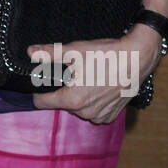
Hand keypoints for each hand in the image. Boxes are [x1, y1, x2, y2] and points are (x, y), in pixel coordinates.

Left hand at [27, 25, 163, 123]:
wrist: (137, 59)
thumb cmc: (106, 55)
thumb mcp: (74, 51)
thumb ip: (49, 53)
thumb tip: (31, 52)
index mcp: (71, 100)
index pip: (41, 103)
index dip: (39, 92)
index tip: (42, 83)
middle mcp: (85, 112)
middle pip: (61, 104)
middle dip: (63, 91)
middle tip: (73, 75)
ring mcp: (99, 116)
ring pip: (78, 109)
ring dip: (79, 98)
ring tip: (89, 79)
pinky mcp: (111, 115)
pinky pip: (94, 112)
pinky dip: (94, 102)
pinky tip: (100, 87)